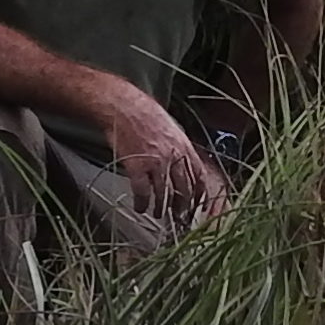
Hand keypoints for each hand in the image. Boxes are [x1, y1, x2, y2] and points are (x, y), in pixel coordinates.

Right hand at [105, 91, 228, 223]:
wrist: (124, 107)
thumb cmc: (145, 114)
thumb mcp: (171, 128)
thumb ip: (179, 147)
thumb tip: (183, 162)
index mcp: (184, 147)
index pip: (199, 176)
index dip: (201, 194)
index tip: (200, 206)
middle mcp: (173, 157)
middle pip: (184, 189)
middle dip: (182, 207)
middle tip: (180, 217)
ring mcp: (156, 163)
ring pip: (163, 194)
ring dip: (161, 208)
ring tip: (157, 214)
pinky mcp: (137, 167)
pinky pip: (142, 192)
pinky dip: (142, 203)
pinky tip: (140, 207)